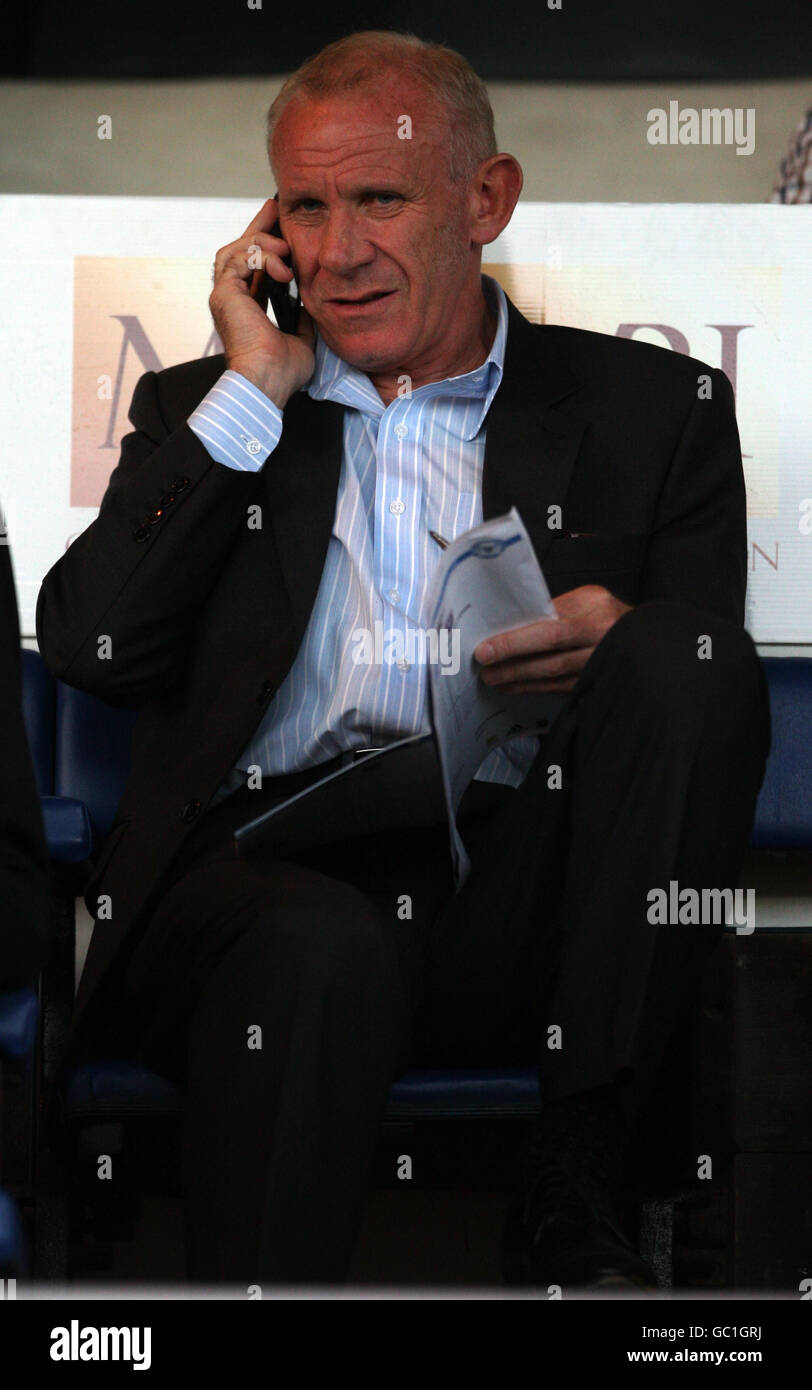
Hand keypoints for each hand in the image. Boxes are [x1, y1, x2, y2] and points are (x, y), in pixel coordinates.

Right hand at [209, 196, 314, 409]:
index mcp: (246, 307)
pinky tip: (284, 269)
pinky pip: (240, 258)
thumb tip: (314, 306)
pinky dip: (263, 257)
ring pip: (236, 248)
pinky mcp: (224, 293)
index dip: (266, 244)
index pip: (252, 266)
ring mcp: (224, 295)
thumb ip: (305, 319)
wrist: (268, 384)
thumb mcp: (303, 338)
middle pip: (239, 249)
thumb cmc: (283, 372)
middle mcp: (231, 298)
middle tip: (276, 208)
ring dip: (264, 242)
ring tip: (287, 249)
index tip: (283, 228)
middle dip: (259, 226)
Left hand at [473, 585, 632, 692]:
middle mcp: (600, 639)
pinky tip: (515, 687)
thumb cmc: (608, 613)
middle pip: (550, 657)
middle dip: (513, 664)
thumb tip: (517, 623)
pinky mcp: (597, 681)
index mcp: (595, 611)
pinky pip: (561, 687)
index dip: (516, 641)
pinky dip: (535, 688)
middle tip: (485, 667)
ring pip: (554, 676)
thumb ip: (556, 608)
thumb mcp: (587, 598)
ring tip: (494, 679)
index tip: (488, 648)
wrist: (647, 636)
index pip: (550, 629)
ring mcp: (600, 663)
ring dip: (520, 679)